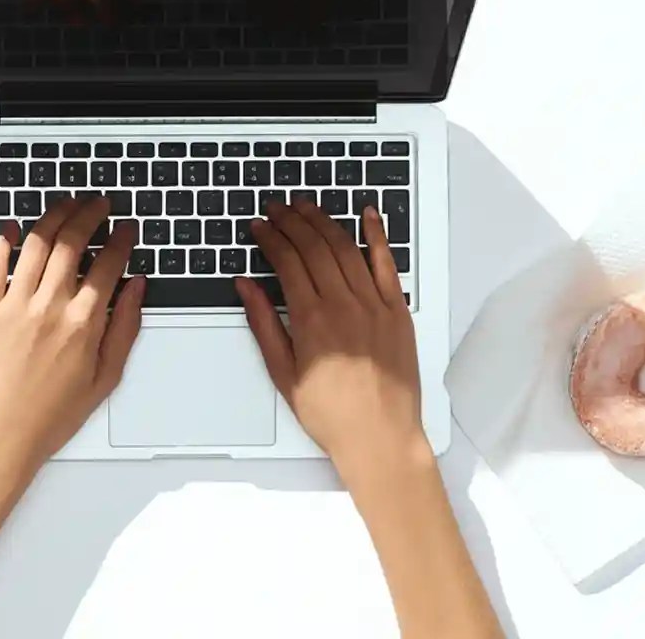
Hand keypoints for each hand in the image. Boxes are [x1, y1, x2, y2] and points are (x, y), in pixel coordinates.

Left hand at [0, 198, 144, 474]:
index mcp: (83, 323)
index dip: (121, 239)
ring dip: (53, 216)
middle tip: (98, 204)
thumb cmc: (49, 418)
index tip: (127, 227)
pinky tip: (12, 228)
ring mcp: (11, 306)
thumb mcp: (105, 379)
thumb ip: (125, 329)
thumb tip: (136, 289)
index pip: (107, 264)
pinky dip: (4, 241)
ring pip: (35, 243)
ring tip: (65, 204)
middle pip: (71, 242)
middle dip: (89, 214)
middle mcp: (48, 307)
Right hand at [237, 201, 426, 481]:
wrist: (379, 437)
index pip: (287, 261)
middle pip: (315, 246)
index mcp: (311, 320)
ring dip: (324, 221)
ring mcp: (375, 305)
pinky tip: (369, 214)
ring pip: (346, 248)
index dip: (270, 237)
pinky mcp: (398, 310)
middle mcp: (344, 305)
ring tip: (307, 206)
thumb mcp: (283, 373)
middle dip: (292, 221)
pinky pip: (387, 263)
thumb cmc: (331, 414)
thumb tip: (246, 286)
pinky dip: (377, 235)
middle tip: (277, 208)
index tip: (259, 226)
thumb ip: (263, 324)